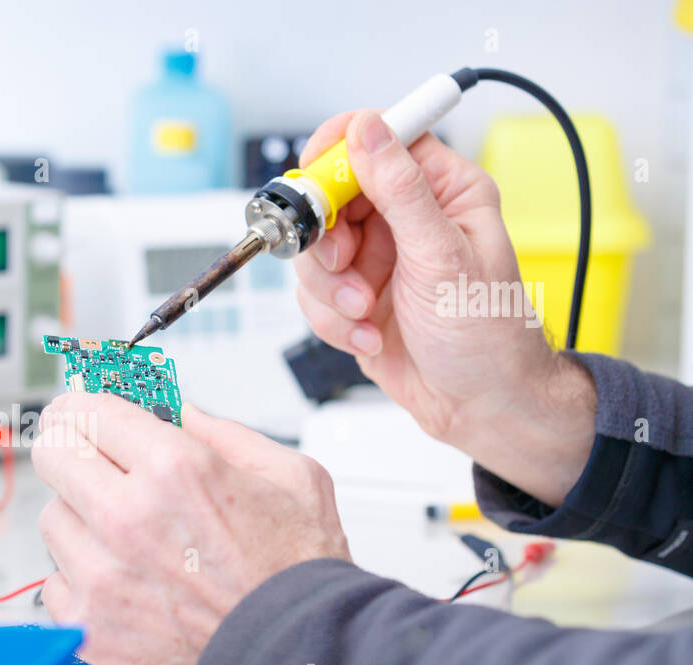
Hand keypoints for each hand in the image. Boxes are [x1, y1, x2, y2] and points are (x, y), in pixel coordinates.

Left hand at [31, 392, 349, 664]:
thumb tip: (182, 413)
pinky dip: (81, 580)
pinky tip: (123, 582)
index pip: (88, 409)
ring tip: (126, 537)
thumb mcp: (290, 478)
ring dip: (80, 519)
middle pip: (52, 452)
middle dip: (70, 447)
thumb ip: (226, 434)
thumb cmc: (298, 581)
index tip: (80, 408)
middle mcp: (128, 518)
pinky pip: (55, 582)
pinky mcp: (89, 624)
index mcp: (175, 470)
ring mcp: (102, 575)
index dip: (83, 403)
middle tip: (87, 456)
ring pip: (52, 518)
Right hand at [294, 110, 594, 505]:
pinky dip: (332, 320)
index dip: (337, 154)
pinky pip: (313, 294)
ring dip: (331, 290)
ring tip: (366, 313)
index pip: (376, 139)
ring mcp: (377, 258)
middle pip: (330, 197)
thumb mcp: (441, 255)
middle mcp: (406, 218)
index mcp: (441, 189)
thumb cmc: (484, 334)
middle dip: (328, 241)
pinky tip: (368, 335)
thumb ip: (400, 190)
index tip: (317, 186)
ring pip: (314, 251)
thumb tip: (368, 128)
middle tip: (344, 266)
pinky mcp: (354, 296)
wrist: (479, 404)